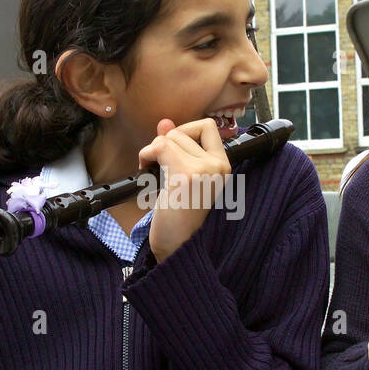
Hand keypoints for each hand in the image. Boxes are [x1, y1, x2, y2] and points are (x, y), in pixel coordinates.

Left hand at [138, 118, 229, 261]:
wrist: (178, 247)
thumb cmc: (180, 218)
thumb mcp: (181, 178)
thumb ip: (177, 149)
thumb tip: (165, 123)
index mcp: (223, 167)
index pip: (209, 127)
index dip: (186, 130)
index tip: (174, 148)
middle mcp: (218, 166)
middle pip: (183, 131)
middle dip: (164, 144)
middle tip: (158, 166)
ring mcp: (204, 170)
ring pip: (169, 138)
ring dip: (152, 151)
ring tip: (152, 173)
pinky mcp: (186, 176)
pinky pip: (160, 147)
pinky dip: (146, 155)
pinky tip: (145, 171)